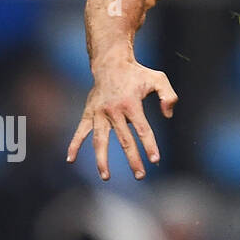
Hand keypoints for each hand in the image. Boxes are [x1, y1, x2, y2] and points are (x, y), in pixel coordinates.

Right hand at [66, 58, 177, 179]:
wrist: (110, 62)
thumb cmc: (137, 73)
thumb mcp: (158, 78)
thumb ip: (169, 95)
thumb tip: (168, 115)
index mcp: (131, 103)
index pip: (142, 129)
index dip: (149, 145)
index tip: (155, 159)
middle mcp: (113, 110)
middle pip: (124, 140)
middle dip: (133, 159)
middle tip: (140, 176)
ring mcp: (99, 113)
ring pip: (99, 140)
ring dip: (102, 160)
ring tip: (106, 177)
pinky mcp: (89, 113)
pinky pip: (80, 131)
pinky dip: (74, 144)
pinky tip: (70, 159)